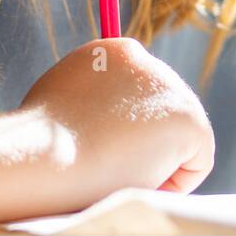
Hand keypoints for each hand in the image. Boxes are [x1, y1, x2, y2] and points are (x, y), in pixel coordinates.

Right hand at [19, 36, 215, 197]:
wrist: (49, 154)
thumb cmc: (40, 144)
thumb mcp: (59, 104)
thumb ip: (90, 101)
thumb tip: (104, 123)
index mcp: (110, 52)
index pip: (132, 95)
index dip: (118, 130)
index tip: (95, 148)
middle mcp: (145, 60)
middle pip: (159, 115)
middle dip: (141, 145)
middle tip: (107, 166)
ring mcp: (171, 87)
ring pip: (177, 141)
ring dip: (152, 164)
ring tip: (115, 172)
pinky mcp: (191, 120)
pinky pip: (196, 164)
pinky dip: (172, 183)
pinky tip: (139, 180)